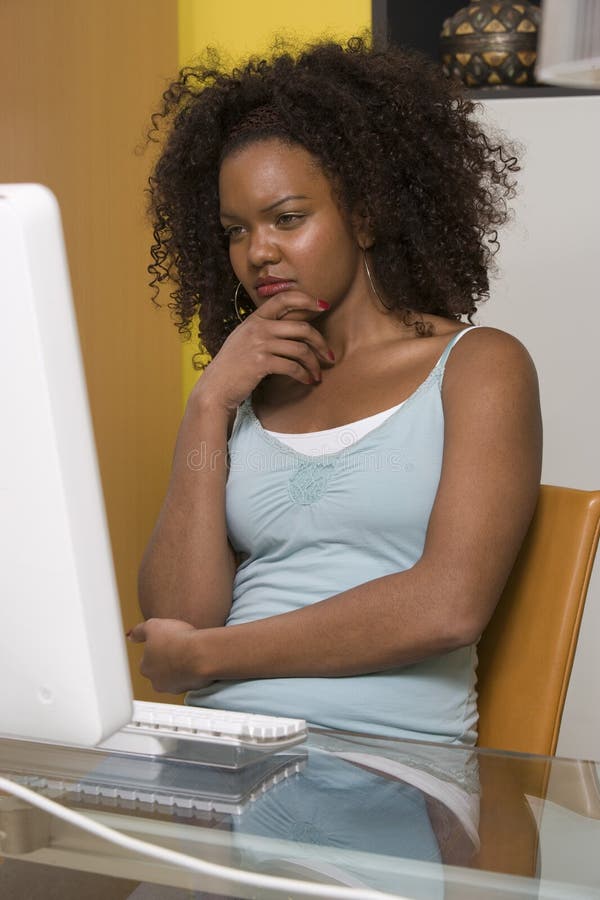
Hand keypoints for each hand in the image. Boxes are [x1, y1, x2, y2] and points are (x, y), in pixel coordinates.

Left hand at [128, 618, 212, 693]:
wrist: (201, 654)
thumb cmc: (178, 640)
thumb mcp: (153, 626)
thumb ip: (139, 631)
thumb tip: (130, 635)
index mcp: (146, 667)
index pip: (147, 660)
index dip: (157, 649)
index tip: (166, 642)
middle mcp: (157, 681)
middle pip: (160, 670)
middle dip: (167, 661)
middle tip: (178, 647)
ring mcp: (173, 687)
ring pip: (174, 677)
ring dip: (180, 667)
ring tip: (189, 652)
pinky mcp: (189, 689)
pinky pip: (189, 680)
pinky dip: (192, 672)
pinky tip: (198, 660)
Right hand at [192, 291, 334, 412]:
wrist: (216, 386)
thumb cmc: (234, 365)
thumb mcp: (246, 338)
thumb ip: (266, 329)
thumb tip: (296, 327)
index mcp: (256, 318)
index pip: (284, 298)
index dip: (307, 299)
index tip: (324, 305)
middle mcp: (258, 327)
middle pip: (301, 328)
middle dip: (321, 342)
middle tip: (329, 355)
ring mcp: (259, 344)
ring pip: (300, 349)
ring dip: (314, 364)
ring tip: (318, 374)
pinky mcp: (261, 363)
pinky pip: (292, 367)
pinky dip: (304, 375)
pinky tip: (307, 381)